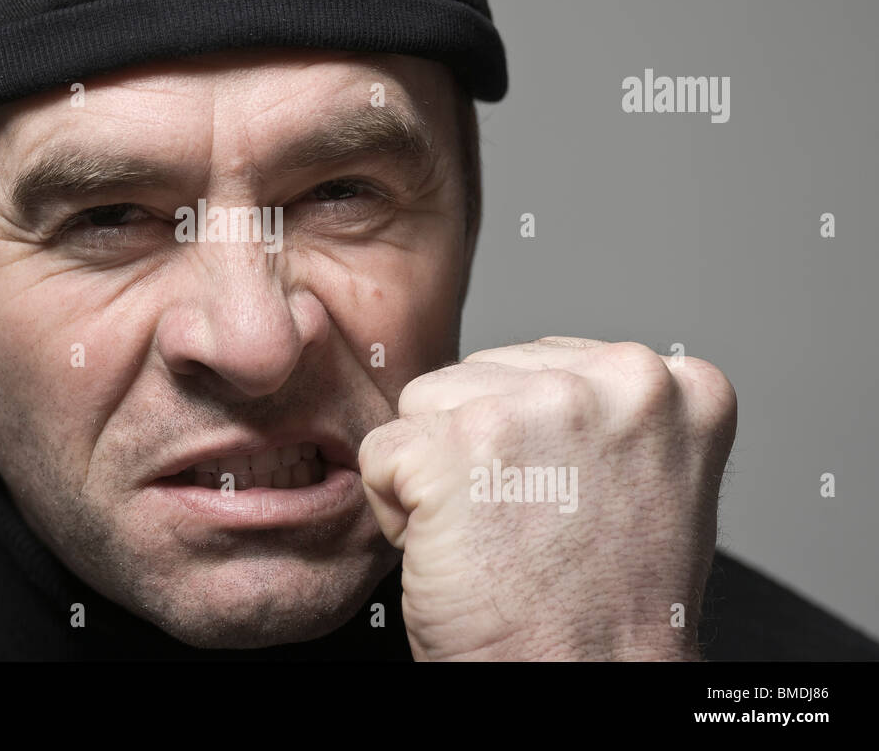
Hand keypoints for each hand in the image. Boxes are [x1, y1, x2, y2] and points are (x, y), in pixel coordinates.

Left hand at [359, 337, 736, 660]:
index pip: (537, 365)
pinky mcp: (456, 447)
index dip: (528, 444)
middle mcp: (610, 379)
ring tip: (494, 540)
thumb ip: (594, 409)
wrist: (586, 686)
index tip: (566, 503)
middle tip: (530, 530)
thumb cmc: (604, 606)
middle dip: (479, 452)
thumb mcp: (640, 478)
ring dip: (436, 474)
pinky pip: (381, 451)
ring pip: (426, 406)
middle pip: (479, 377)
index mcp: (668, 382)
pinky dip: (396, 511)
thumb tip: (522, 372)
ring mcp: (532, 407)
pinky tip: (457, 555)